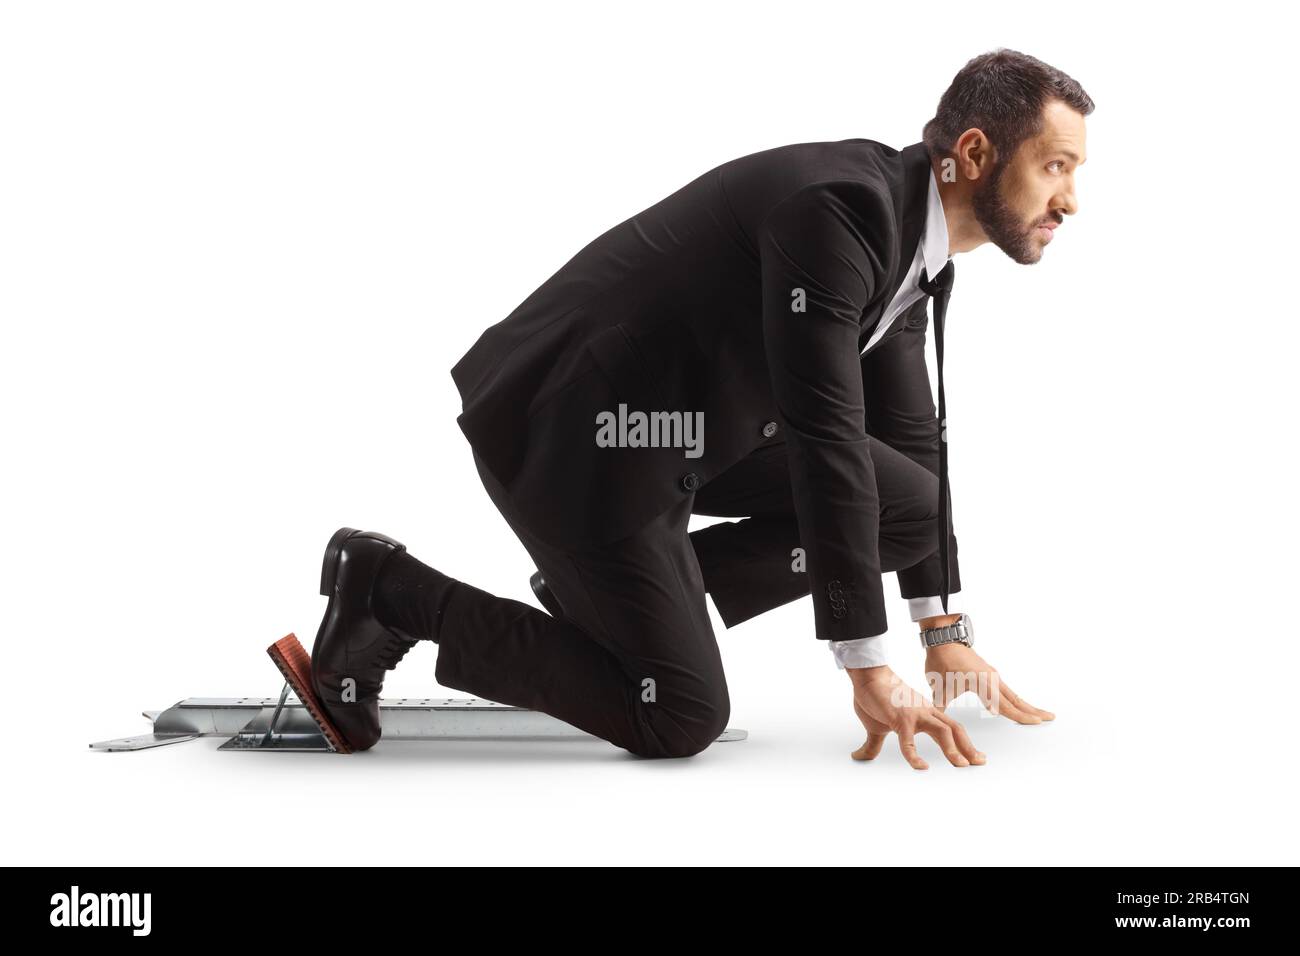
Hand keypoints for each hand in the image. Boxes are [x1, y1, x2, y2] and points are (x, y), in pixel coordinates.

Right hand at [848, 665, 985, 769]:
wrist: (866, 675)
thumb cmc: (873, 697)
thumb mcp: (876, 726)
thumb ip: (873, 744)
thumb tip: (859, 756)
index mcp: (925, 712)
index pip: (951, 728)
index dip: (965, 743)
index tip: (975, 757)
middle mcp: (925, 712)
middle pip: (954, 728)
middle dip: (968, 747)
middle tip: (980, 762)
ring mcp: (914, 714)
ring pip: (942, 730)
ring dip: (953, 749)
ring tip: (961, 765)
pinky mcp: (900, 718)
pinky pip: (909, 740)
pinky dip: (915, 755)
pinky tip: (921, 767)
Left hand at [924, 642, 1055, 723]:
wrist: (943, 639)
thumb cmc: (941, 661)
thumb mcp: (939, 687)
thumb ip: (942, 707)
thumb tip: (938, 724)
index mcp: (982, 683)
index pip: (1003, 704)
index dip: (1019, 715)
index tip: (1035, 722)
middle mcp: (991, 679)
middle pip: (1015, 699)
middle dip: (1033, 710)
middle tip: (1050, 718)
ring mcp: (992, 676)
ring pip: (1013, 694)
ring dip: (1026, 705)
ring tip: (1042, 714)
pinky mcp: (989, 674)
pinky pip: (1006, 690)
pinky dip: (1016, 699)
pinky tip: (1020, 705)